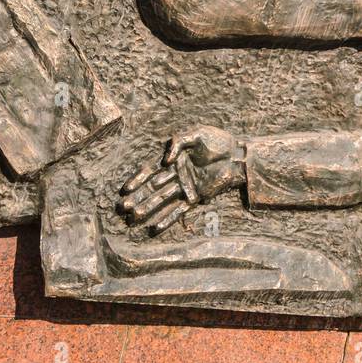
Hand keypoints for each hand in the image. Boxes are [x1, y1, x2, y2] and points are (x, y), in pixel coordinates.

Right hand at [117, 126, 243, 234]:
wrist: (239, 155)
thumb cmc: (219, 141)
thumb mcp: (197, 133)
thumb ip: (178, 142)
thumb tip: (165, 161)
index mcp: (174, 159)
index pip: (151, 171)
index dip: (138, 179)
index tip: (125, 190)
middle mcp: (177, 175)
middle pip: (153, 188)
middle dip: (138, 197)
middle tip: (122, 208)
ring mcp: (186, 187)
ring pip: (162, 200)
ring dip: (148, 209)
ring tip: (133, 218)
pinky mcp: (197, 197)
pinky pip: (179, 211)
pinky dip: (167, 220)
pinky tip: (154, 229)